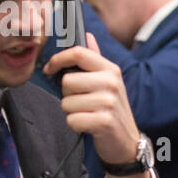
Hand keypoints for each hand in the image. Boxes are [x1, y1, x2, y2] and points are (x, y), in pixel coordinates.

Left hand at [44, 33, 151, 177]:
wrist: (127, 142)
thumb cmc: (112, 110)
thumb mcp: (108, 82)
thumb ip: (95, 59)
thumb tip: (87, 34)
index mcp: (110, 70)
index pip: (78, 53)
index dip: (58, 60)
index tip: (50, 69)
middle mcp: (111, 83)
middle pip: (67, 81)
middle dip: (68, 95)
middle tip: (82, 102)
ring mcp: (109, 102)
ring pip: (66, 102)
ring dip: (72, 112)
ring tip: (88, 114)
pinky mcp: (104, 122)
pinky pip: (72, 119)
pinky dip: (76, 125)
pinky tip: (88, 125)